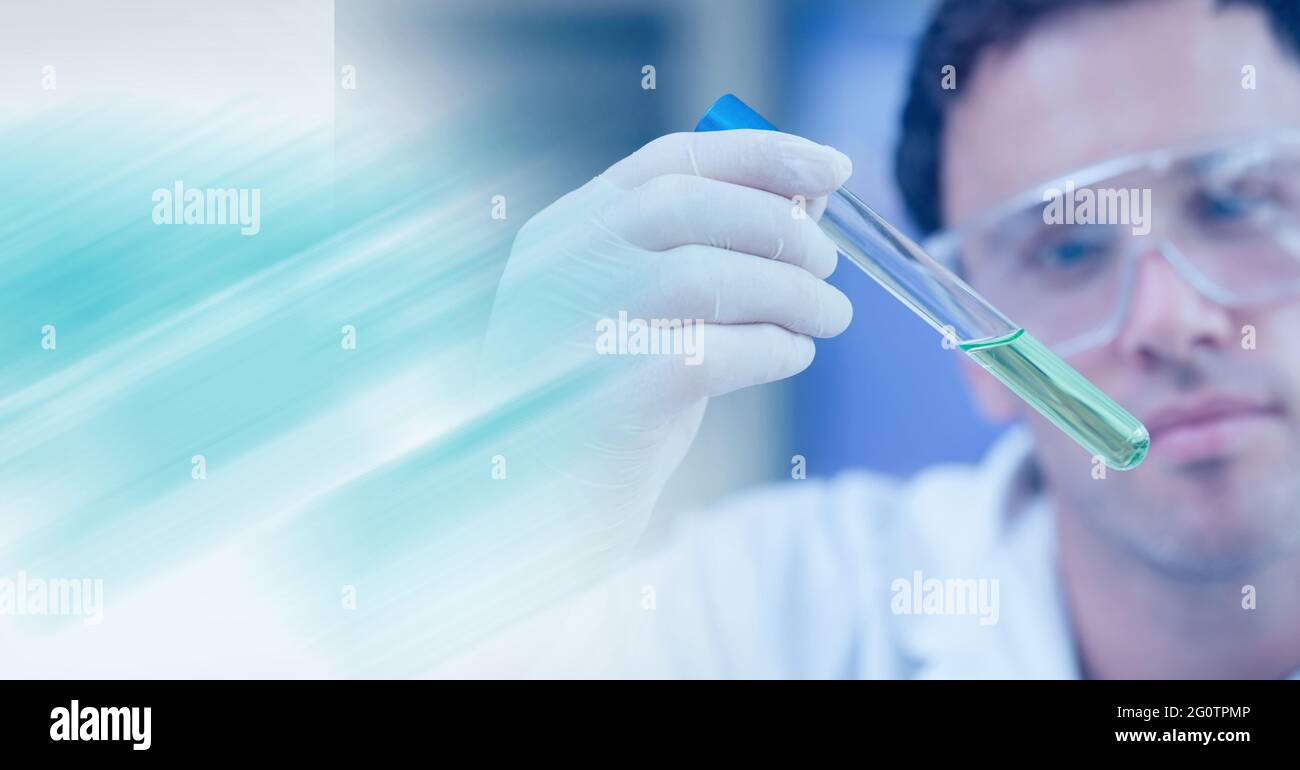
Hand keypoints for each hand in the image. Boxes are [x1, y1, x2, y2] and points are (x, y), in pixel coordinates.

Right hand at [481, 129, 853, 545]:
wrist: (551, 494)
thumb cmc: (613, 384)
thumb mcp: (657, 301)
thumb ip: (719, 242)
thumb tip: (811, 194)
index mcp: (570, 227)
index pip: (672, 159)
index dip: (763, 155)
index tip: (835, 168)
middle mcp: (560, 266)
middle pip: (689, 206)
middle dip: (780, 227)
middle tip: (829, 266)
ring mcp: (575, 328)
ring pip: (704, 278)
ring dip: (791, 293)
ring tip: (828, 317)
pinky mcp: (606, 396)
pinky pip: (713, 355)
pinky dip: (772, 349)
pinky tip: (792, 355)